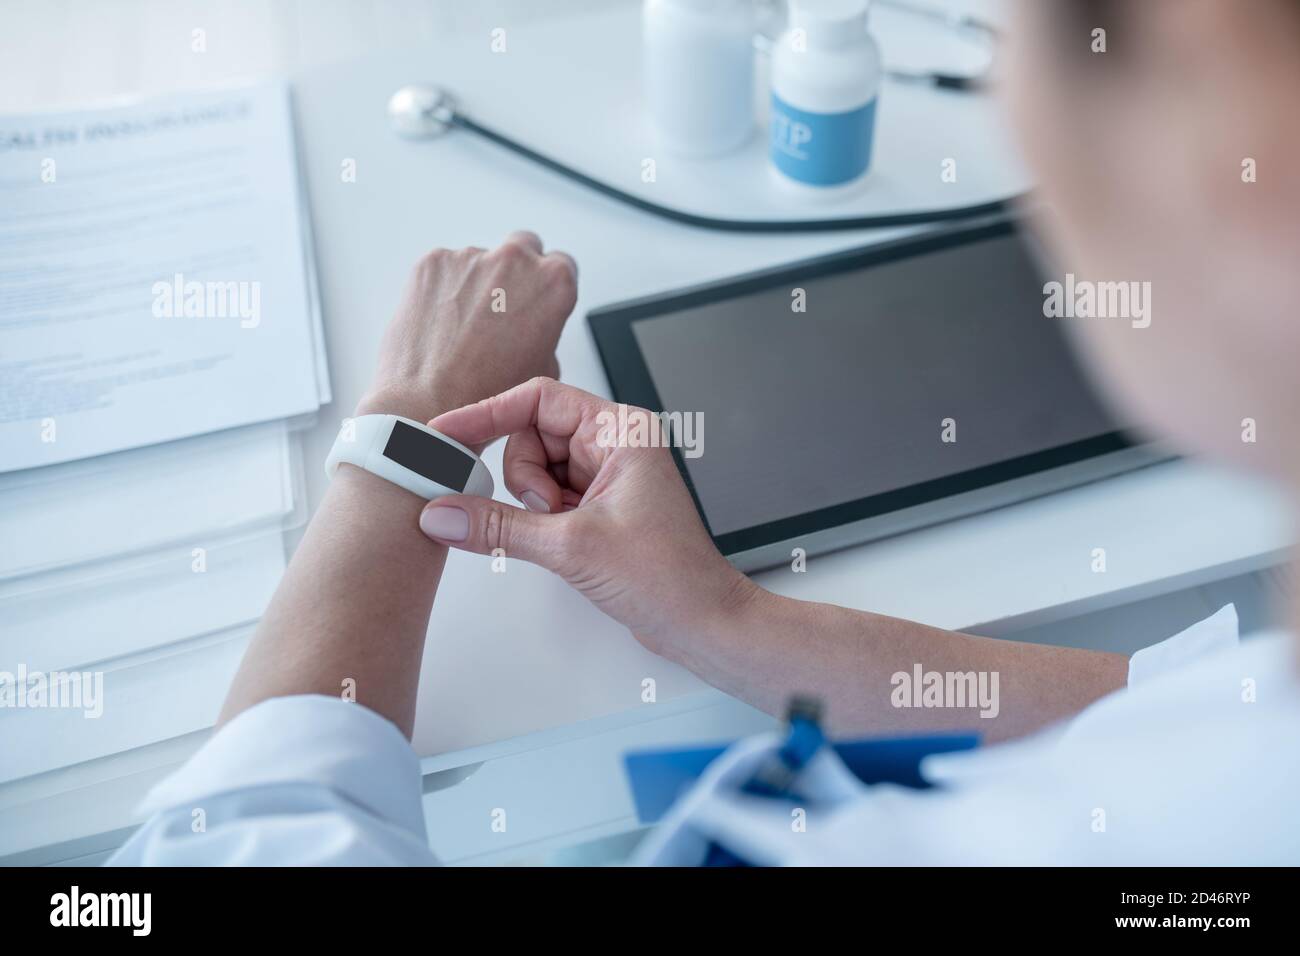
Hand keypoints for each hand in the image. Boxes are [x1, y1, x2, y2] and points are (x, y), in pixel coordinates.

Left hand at [356, 231, 576, 423]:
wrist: (428, 404)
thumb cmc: (484, 394)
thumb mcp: (545, 369)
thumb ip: (546, 331)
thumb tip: (532, 327)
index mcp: (552, 283)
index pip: (562, 264)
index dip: (548, 286)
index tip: (536, 299)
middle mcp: (514, 261)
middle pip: (523, 246)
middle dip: (515, 271)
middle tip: (501, 308)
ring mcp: (471, 257)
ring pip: (479, 262)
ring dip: (474, 285)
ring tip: (461, 331)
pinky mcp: (433, 262)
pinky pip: (444, 271)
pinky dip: (442, 290)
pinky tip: (440, 326)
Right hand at [416, 377, 759, 655]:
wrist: (700, 622)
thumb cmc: (670, 576)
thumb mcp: (571, 546)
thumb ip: (498, 526)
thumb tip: (444, 513)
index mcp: (622, 430)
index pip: (538, 398)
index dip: (486, 414)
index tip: (446, 433)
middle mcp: (614, 445)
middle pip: (530, 436)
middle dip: (525, 479)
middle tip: (548, 513)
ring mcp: (605, 476)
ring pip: (533, 471)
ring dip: (533, 505)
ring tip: (565, 534)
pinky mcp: (596, 506)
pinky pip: (544, 498)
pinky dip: (537, 519)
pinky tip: (560, 542)